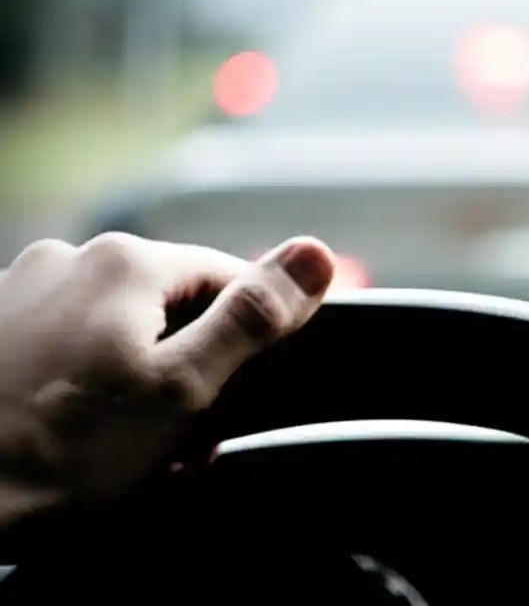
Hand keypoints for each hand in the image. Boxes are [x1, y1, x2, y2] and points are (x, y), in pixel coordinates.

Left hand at [0, 233, 334, 525]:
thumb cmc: (58, 456)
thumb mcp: (181, 392)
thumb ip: (252, 319)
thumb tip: (318, 253)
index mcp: (126, 262)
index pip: (231, 280)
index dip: (246, 346)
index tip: (226, 405)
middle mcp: (69, 259)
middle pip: (173, 307)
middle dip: (188, 371)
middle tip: (173, 444)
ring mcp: (19, 291)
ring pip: (119, 330)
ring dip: (137, 383)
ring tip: (119, 452)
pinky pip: (67, 346)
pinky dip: (84, 386)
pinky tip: (73, 439)